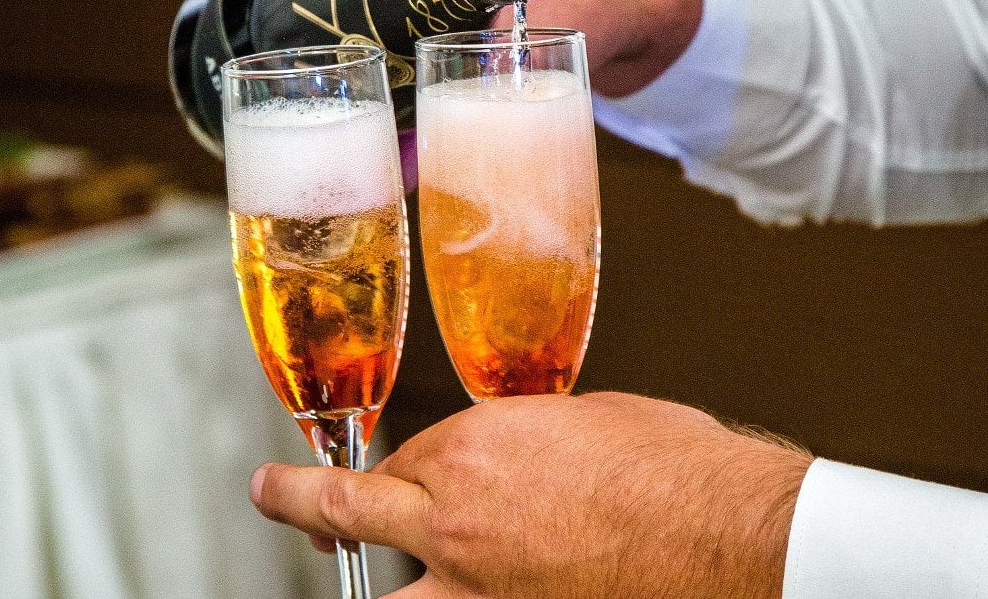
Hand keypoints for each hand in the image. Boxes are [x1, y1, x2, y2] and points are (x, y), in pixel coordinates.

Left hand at [250, 392, 810, 597]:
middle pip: (352, 509)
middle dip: (302, 499)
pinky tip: (442, 595)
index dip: (402, 463)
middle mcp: (458, 522)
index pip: (408, 456)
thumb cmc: (673, 470)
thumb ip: (533, 439)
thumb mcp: (589, 422)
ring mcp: (476, 591)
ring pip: (383, 591)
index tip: (390, 467)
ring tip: (327, 550)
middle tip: (277, 493)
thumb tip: (529, 452)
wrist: (727, 538)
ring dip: (354, 567)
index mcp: (476, 451)